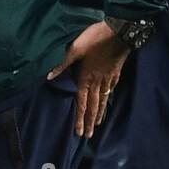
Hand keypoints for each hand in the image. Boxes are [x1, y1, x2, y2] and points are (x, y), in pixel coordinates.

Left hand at [46, 21, 129, 137]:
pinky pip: (110, 91)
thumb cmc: (94, 39)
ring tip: (98, 125)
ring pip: (103, 100)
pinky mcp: (115, 73)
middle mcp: (98, 82)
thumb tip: (48, 76)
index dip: (79, 118)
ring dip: (99, 114)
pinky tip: (107, 102)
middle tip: (87, 136)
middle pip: (93, 106)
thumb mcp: (74, 49)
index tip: (78, 132)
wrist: (119, 33)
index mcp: (86, 78)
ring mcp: (108, 79)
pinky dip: (107, 100)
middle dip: (90, 122)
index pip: (81, 103)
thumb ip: (61, 63)